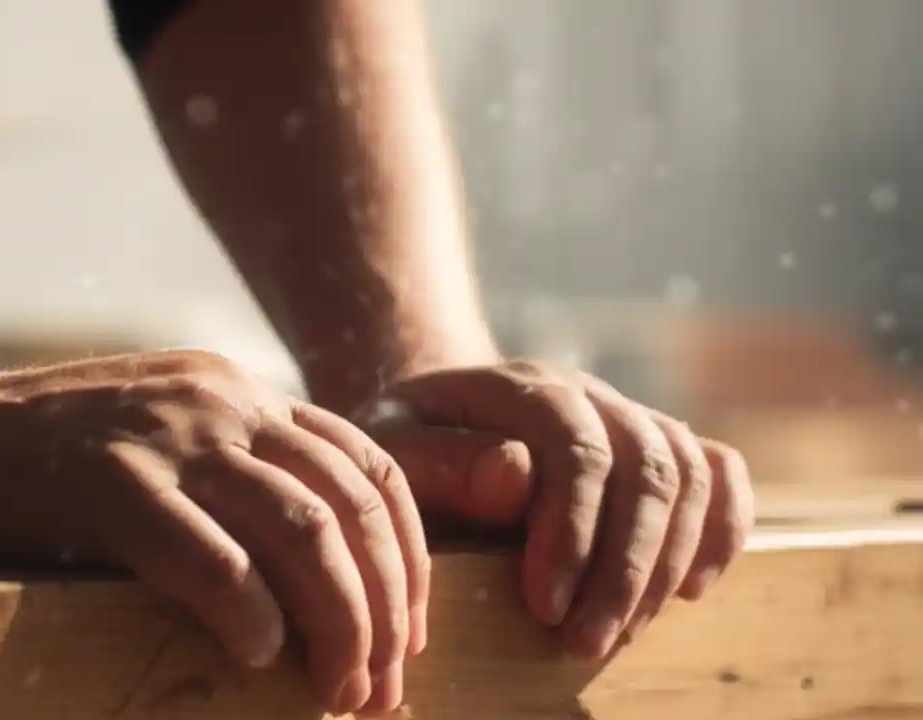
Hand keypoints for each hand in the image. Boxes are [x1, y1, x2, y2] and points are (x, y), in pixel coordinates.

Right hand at [0, 351, 426, 714]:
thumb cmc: (41, 460)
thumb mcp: (160, 439)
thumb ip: (231, 475)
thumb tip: (308, 577)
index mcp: (240, 392)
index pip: (369, 468)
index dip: (408, 556)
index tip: (409, 629)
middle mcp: (220, 401)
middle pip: (352, 508)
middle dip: (385, 608)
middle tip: (381, 689)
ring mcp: (166, 437)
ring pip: (304, 534)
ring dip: (340, 625)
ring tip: (340, 692)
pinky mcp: (109, 482)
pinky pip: (214, 561)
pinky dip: (253, 619)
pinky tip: (258, 659)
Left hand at [352, 360, 753, 657]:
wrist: (429, 427)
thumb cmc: (404, 452)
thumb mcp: (392, 452)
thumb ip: (441, 463)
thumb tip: (516, 471)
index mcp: (518, 386)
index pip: (576, 447)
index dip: (573, 533)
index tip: (543, 609)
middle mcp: (584, 391)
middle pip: (645, 467)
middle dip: (623, 568)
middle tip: (583, 642)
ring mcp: (626, 415)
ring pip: (688, 473)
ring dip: (665, 564)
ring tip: (619, 633)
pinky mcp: (656, 446)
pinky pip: (718, 470)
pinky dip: (722, 528)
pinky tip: (690, 588)